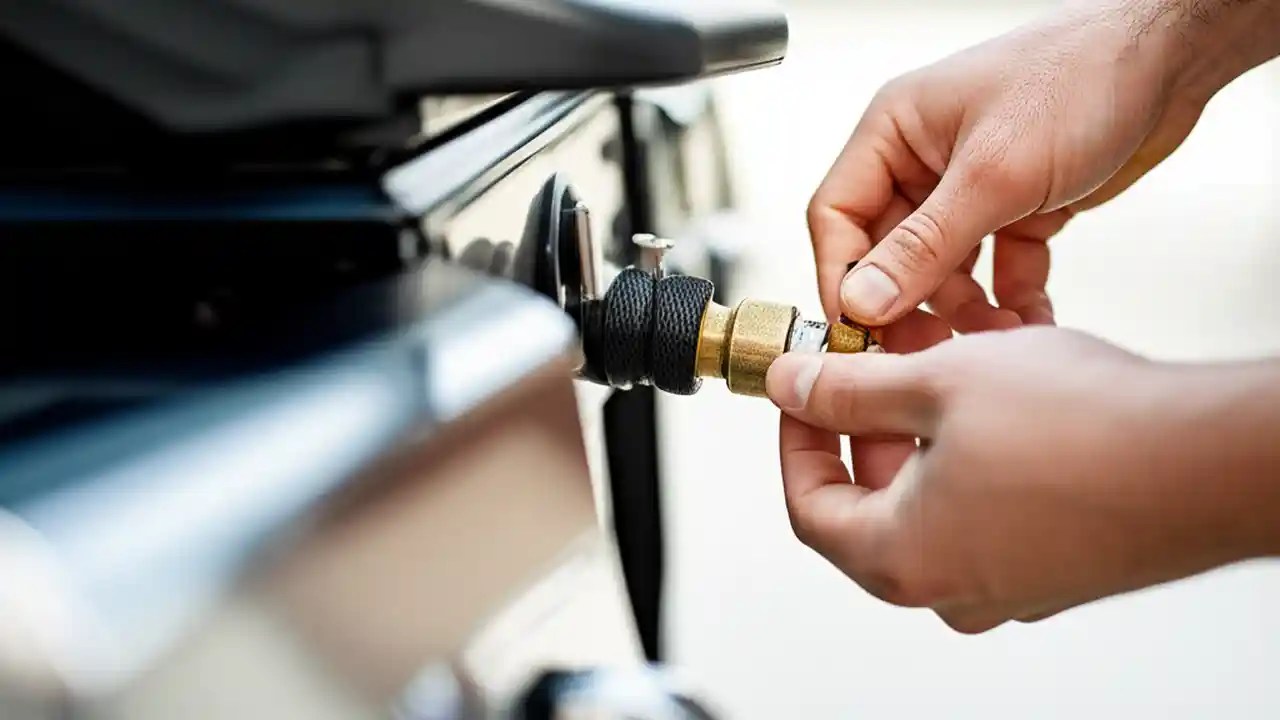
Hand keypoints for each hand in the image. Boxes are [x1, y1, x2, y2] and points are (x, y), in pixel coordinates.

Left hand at [766, 327, 1279, 632]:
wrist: (1207, 459)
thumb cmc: (1083, 429)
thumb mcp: (935, 384)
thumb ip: (846, 390)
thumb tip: (792, 386)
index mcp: (901, 559)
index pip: (808, 506)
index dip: (795, 439)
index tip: (802, 391)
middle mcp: (949, 589)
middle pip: (866, 510)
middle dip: (858, 432)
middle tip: (865, 371)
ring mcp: (1005, 585)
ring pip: (927, 508)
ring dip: (916, 440)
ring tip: (932, 372)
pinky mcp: (1052, 568)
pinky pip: (982, 514)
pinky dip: (967, 461)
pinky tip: (991, 404)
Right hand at [809, 1, 1215, 330]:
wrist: (1172, 58)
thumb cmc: (1081, 75)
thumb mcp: (993, 172)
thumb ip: (924, 246)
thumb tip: (864, 301)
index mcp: (894, 132)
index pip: (837, 217)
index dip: (843, 279)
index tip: (860, 332)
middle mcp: (924, 160)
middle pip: (888, 253)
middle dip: (911, 305)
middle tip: (928, 350)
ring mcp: (970, 186)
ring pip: (943, 270)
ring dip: (967, 310)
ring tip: (996, 336)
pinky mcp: (1016, 206)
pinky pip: (997, 268)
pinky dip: (1011, 298)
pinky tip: (1030, 318)